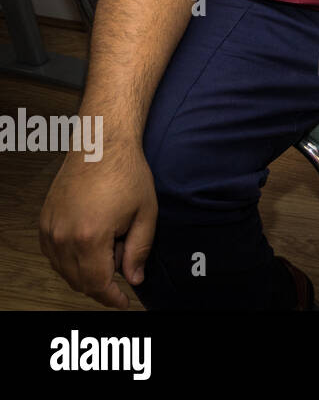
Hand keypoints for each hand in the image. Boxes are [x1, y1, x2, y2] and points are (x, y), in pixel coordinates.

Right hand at [40, 144, 157, 308]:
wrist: (101, 145)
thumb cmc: (126, 174)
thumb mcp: (145, 215)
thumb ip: (139, 251)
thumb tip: (134, 279)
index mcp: (89, 237)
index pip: (97, 284)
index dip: (112, 298)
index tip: (124, 303)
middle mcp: (63, 237)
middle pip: (78, 281)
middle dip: (102, 285)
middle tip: (124, 273)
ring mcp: (50, 229)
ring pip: (64, 270)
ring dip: (86, 272)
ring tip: (111, 249)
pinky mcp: (44, 222)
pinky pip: (53, 255)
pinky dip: (70, 260)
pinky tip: (91, 246)